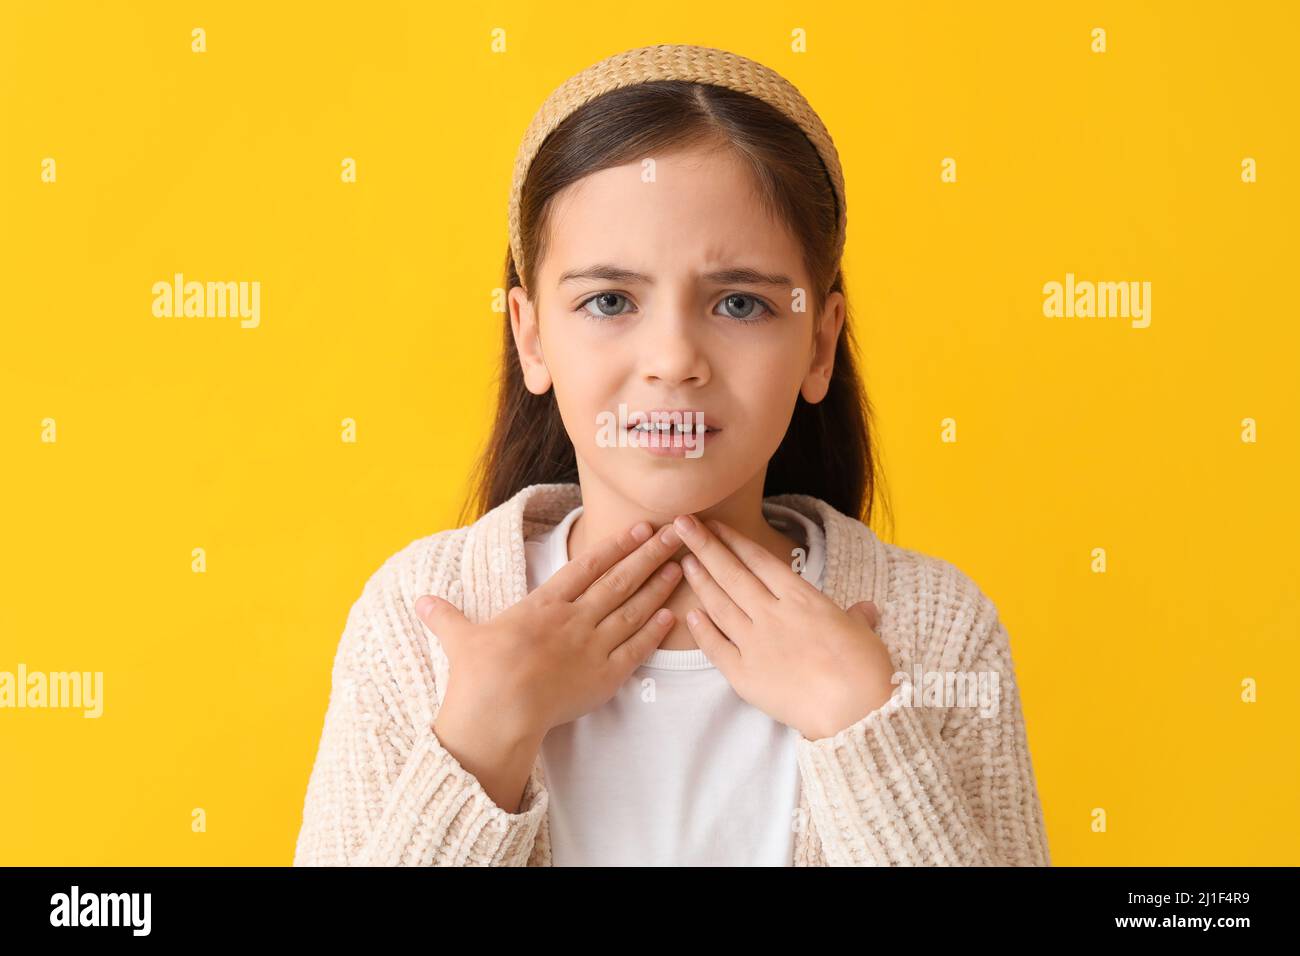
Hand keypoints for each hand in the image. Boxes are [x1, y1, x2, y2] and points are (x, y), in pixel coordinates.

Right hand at [415, 519, 684, 745]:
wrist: (496, 714)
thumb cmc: (477, 676)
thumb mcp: (459, 639)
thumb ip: (445, 617)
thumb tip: (420, 602)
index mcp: (542, 605)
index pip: (586, 566)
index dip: (615, 545)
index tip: (639, 527)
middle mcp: (573, 620)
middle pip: (619, 581)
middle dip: (649, 555)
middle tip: (676, 533)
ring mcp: (591, 647)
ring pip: (633, 610)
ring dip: (659, 586)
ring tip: (681, 566)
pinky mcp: (603, 678)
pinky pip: (636, 649)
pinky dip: (655, 631)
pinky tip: (672, 615)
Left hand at [671, 513, 896, 740]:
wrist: (854, 710)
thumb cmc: (864, 669)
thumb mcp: (863, 633)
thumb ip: (856, 617)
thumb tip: (866, 610)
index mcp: (801, 598)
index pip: (759, 560)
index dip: (734, 540)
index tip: (714, 525)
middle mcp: (772, 614)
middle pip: (731, 573)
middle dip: (704, 546)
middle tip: (682, 525)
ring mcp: (755, 643)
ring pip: (719, 605)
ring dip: (700, 581)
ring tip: (683, 562)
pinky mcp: (744, 675)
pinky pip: (715, 647)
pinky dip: (701, 630)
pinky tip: (689, 615)